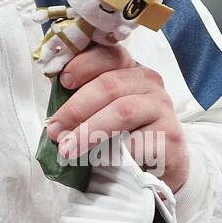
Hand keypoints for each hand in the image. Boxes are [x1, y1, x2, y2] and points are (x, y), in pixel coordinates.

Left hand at [44, 43, 188, 192]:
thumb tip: (52, 103)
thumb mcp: (101, 110)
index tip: (63, 80)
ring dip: (88, 131)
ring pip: (121, 111)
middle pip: (109, 84)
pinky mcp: (170, 134)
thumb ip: (82, 98)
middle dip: (75, 108)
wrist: (157, 168)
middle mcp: (149, 81)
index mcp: (129, 69)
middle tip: (54, 130)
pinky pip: (137, 140)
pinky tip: (100, 161)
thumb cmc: (122, 134)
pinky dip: (114, 152)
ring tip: (68, 149)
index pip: (108, 54)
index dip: (83, 64)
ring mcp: (162, 106)